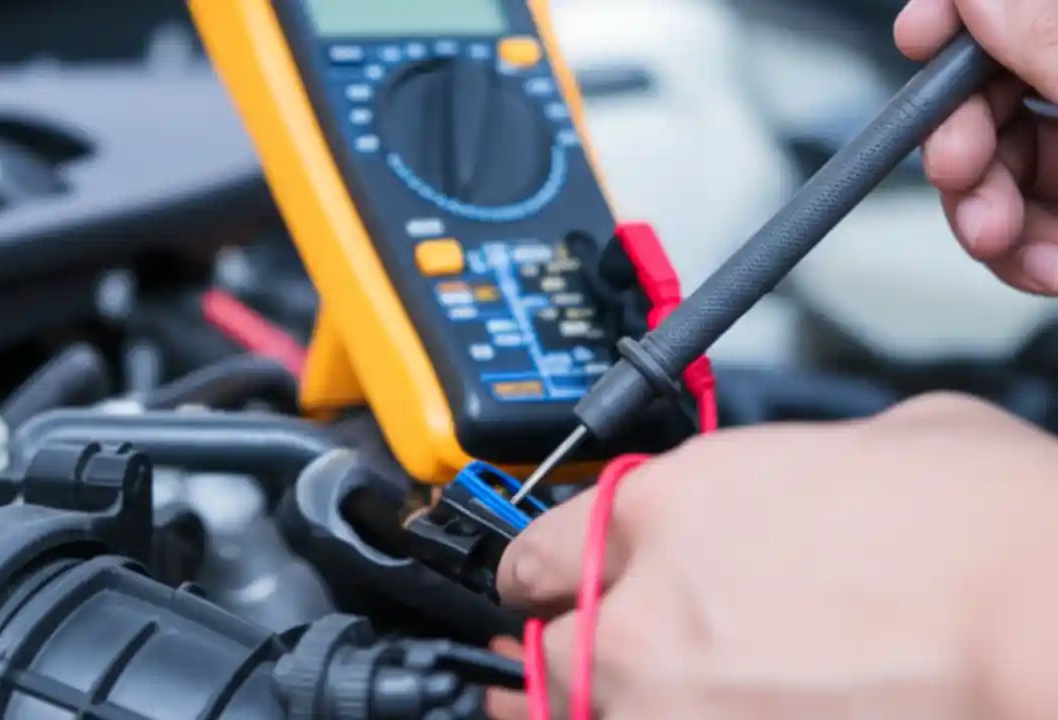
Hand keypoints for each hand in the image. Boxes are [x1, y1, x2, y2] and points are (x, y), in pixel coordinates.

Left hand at [491, 394, 1057, 718]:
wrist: (1045, 620)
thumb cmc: (984, 533)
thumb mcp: (865, 445)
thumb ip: (779, 476)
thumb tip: (790, 489)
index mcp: (663, 506)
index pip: (538, 550)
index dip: (547, 570)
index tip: (556, 586)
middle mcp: (642, 611)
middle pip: (542, 651)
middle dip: (563, 654)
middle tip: (592, 661)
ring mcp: (666, 705)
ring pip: (573, 718)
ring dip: (599, 710)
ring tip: (646, 703)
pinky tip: (701, 717)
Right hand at [896, 0, 1057, 293]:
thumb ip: (1052, 41)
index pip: (1021, 8)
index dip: (959, 18)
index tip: (919, 37)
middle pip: (996, 94)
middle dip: (960, 141)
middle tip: (955, 172)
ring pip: (1000, 169)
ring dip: (982, 214)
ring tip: (1000, 242)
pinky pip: (1028, 228)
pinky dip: (1019, 255)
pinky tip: (1043, 268)